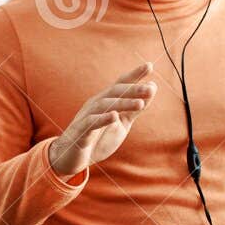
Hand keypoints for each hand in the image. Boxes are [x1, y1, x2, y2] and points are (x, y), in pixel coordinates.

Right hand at [47, 62, 156, 178]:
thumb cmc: (97, 139)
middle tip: (150, 89)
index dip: (134, 75)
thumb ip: (135, 108)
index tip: (150, 65)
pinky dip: (102, 119)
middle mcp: (96, 104)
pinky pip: (91, 123)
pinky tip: (114, 116)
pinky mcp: (80, 131)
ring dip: (123, 103)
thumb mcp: (121, 124)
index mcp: (106, 101)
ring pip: (105, 105)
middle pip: (115, 92)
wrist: (72, 159)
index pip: (121, 84)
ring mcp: (87, 117)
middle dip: (133, 90)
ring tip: (140, 104)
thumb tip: (152, 88)